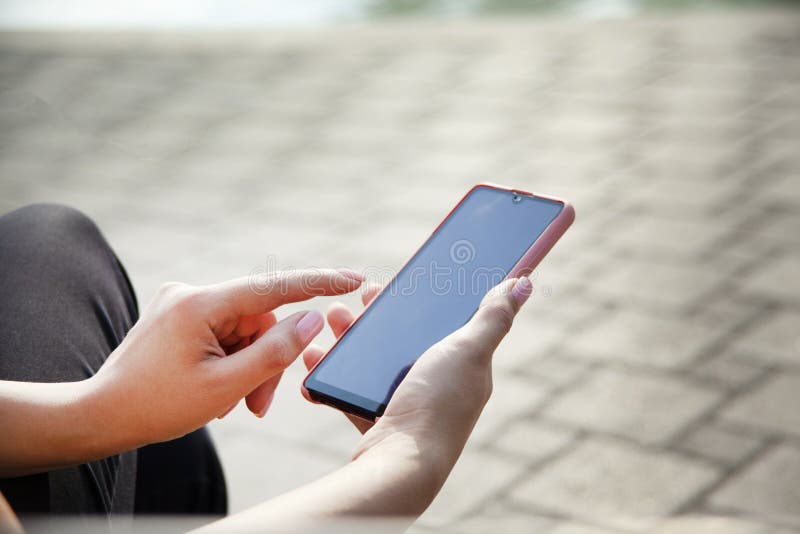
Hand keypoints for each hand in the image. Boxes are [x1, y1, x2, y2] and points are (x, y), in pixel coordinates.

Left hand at [85, 268, 362, 453]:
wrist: (101, 415)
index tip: (354, 279)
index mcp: (201, 304)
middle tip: (259, 406)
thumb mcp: (226, 385)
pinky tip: (219, 390)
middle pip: (259, 319)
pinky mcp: (179, 316)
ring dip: (250, 366)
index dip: (317, 283)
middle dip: (267, 360)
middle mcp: (191, 293)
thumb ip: (274, 352)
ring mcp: (183, 303)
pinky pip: (225, 332)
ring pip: (244, 330)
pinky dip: (232, 360)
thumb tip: (311, 320)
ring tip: (237, 404)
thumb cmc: (158, 404)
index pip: (272, 287)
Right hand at [301, 276, 532, 511]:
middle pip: (407, 338)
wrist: (399, 464)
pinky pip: (352, 391)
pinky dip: (332, 376)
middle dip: (381, 313)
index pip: (450, 321)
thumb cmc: (437, 405)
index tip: (408, 277)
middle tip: (365, 294)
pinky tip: (316, 359)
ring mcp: (408, 403)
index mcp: (465, 365)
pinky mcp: (379, 419)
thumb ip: (493, 317)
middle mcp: (439, 384)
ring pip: (375, 361)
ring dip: (351, 337)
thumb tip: (524, 283)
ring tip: (332, 318)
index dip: (431, 297)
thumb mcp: (469, 352)